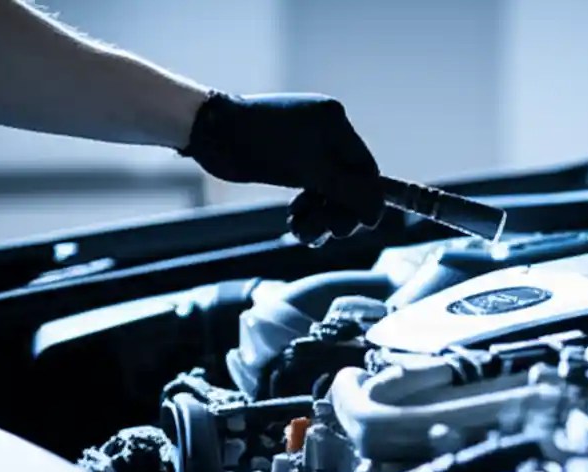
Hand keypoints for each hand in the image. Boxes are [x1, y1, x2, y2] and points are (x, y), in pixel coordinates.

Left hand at [182, 93, 384, 245]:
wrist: (211, 133)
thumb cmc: (259, 144)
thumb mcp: (310, 171)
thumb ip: (347, 192)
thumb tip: (376, 214)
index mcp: (335, 121)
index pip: (366, 169)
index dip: (364, 201)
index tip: (356, 226)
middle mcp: (325, 130)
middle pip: (349, 182)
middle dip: (337, 210)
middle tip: (328, 233)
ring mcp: (307, 145)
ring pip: (328, 190)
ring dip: (319, 215)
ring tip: (303, 231)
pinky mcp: (289, 159)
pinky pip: (310, 188)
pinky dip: (305, 208)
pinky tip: (294, 221)